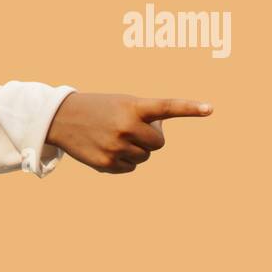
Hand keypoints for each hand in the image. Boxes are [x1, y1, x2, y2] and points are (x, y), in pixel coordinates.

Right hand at [44, 92, 212, 173]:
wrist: (61, 118)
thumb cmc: (98, 108)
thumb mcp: (122, 103)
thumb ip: (144, 118)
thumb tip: (155, 143)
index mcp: (133, 106)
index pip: (167, 107)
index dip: (190, 108)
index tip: (211, 108)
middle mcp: (126, 126)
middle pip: (158, 143)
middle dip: (150, 139)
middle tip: (131, 130)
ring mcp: (117, 146)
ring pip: (144, 157)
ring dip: (136, 150)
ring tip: (115, 138)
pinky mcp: (106, 163)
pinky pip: (129, 168)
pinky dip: (123, 161)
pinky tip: (107, 150)